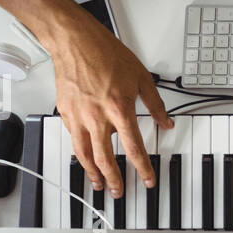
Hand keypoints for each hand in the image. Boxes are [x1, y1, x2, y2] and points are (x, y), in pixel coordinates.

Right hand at [49, 3, 170, 197]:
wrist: (74, 40)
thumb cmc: (105, 53)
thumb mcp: (141, 77)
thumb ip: (155, 104)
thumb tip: (166, 122)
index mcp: (120, 109)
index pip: (134, 148)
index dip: (143, 168)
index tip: (148, 180)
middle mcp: (98, 117)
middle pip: (106, 159)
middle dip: (114, 180)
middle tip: (119, 192)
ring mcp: (78, 116)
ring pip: (85, 154)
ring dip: (93, 174)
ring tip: (99, 185)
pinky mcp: (65, 112)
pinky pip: (74, 138)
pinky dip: (80, 152)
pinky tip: (85, 158)